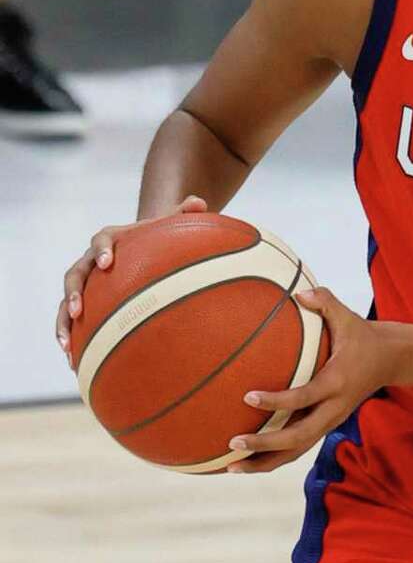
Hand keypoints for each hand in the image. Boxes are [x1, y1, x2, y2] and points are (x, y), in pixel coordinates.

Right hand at [57, 196, 208, 363]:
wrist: (143, 247)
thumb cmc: (158, 238)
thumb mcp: (169, 224)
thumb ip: (182, 213)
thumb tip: (200, 201)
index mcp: (111, 239)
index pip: (101, 241)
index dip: (102, 250)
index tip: (107, 262)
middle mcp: (91, 262)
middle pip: (74, 275)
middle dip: (73, 293)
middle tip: (78, 310)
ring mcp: (87, 284)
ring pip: (65, 302)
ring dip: (63, 322)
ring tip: (66, 345)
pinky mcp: (86, 303)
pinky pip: (73, 321)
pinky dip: (72, 338)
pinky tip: (75, 362)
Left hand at [226, 288, 385, 472]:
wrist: (390, 360)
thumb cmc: (362, 336)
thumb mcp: (348, 317)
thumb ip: (324, 301)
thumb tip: (298, 293)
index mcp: (337, 383)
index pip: (305, 397)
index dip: (277, 401)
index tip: (247, 397)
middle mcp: (334, 408)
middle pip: (299, 437)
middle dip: (265, 444)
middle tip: (232, 443)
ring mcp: (330, 421)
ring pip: (297, 451)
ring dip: (265, 461)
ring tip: (231, 467)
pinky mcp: (325, 426)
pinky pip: (298, 448)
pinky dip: (272, 457)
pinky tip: (245, 460)